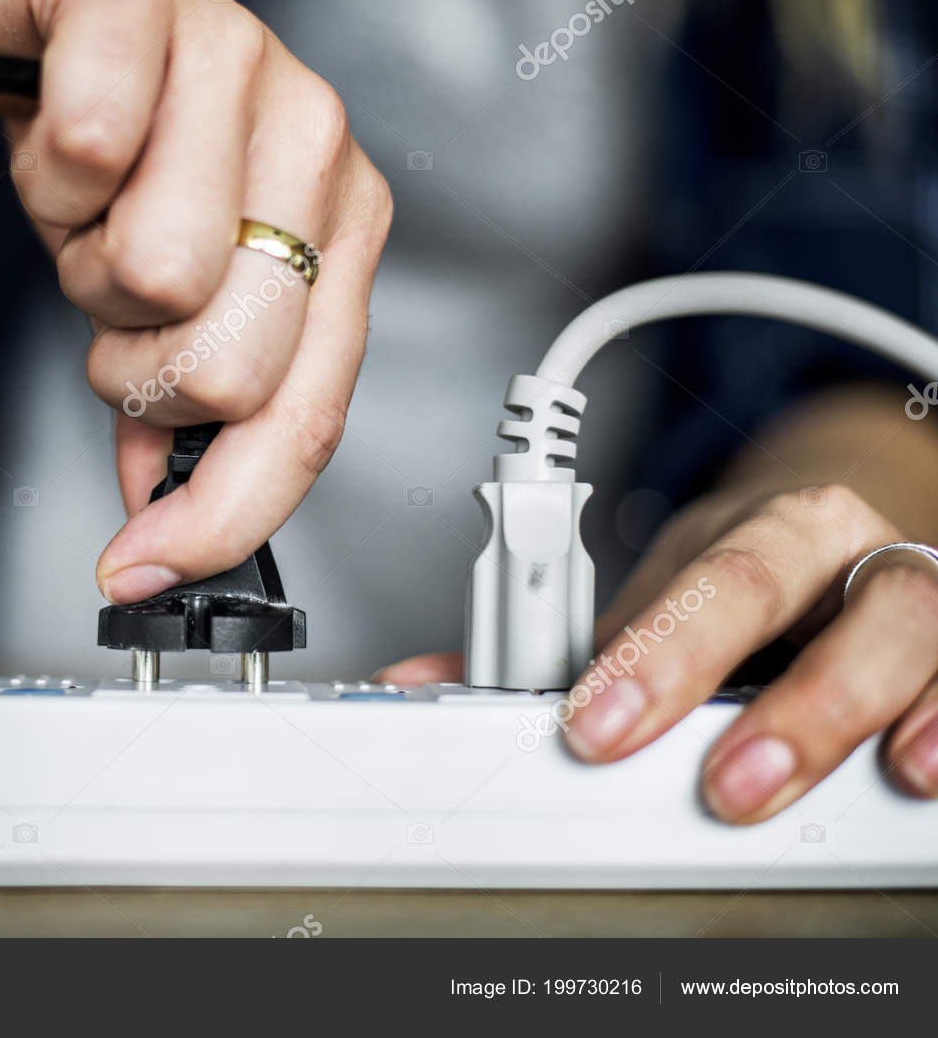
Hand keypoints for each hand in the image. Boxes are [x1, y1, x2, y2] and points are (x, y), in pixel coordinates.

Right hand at [0, 0, 392, 601]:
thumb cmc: (117, 137)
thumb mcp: (163, 287)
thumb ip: (182, 396)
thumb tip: (159, 510)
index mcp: (338, 232)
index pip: (304, 417)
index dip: (219, 512)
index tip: (146, 562)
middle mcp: (315, 148)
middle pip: (223, 367)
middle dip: (130, 364)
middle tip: (111, 299)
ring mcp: (246, 63)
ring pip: (153, 272)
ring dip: (80, 263)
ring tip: (87, 206)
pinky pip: (92, 145)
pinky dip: (46, 169)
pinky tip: (57, 131)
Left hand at [378, 481, 937, 822]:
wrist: (842, 530)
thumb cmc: (749, 574)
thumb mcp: (663, 596)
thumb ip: (560, 649)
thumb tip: (425, 683)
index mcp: (760, 527)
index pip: (705, 579)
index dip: (651, 655)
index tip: (590, 724)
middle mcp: (841, 544)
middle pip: (801, 595)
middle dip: (758, 694)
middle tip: (717, 785)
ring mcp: (913, 586)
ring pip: (908, 625)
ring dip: (852, 712)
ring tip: (820, 783)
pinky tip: (919, 771)